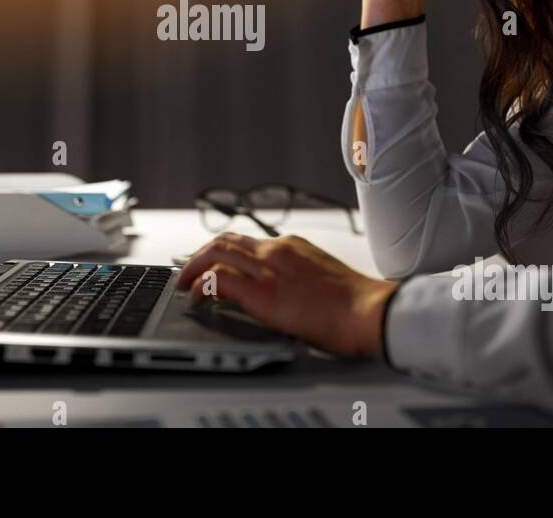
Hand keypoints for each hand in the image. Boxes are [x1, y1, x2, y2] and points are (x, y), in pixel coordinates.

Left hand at [174, 232, 399, 358]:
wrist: (369, 312)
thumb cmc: (356, 304)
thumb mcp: (322, 277)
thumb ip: (298, 277)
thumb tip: (284, 293)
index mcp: (292, 246)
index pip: (247, 241)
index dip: (223, 251)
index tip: (213, 262)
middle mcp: (276, 250)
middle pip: (225, 240)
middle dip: (200, 254)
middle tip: (188, 271)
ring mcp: (267, 268)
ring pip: (215, 253)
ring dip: (194, 267)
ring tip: (184, 284)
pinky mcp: (261, 291)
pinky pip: (217, 279)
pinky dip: (201, 286)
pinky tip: (197, 298)